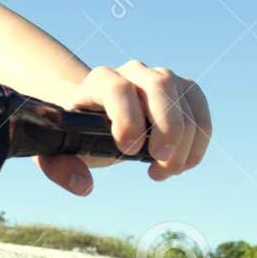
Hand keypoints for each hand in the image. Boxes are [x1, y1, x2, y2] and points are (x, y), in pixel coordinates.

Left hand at [35, 61, 210, 195]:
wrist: (96, 118)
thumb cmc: (75, 135)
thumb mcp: (56, 151)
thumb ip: (59, 168)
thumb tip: (84, 186)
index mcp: (98, 81)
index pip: (116, 87)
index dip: (126, 118)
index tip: (128, 150)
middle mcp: (132, 71)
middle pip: (159, 86)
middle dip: (166, 127)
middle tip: (159, 162)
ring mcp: (160, 77)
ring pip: (184, 99)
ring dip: (184, 142)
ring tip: (165, 171)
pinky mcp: (183, 91)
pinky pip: (200, 112)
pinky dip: (198, 142)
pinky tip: (182, 164)